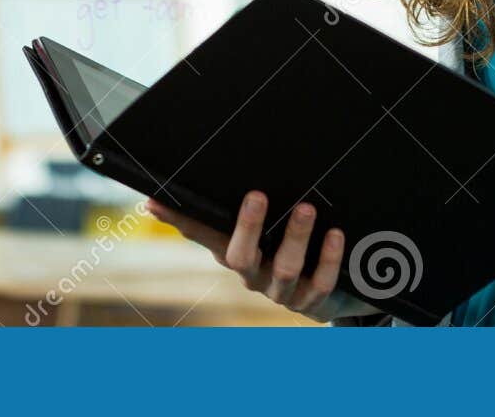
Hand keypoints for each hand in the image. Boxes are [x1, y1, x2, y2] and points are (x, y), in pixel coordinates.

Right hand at [145, 190, 382, 322]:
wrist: (317, 294)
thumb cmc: (274, 251)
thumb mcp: (248, 234)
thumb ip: (214, 216)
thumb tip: (159, 199)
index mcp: (232, 255)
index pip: (201, 236)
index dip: (181, 221)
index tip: (158, 200)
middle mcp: (252, 276)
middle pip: (241, 257)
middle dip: (248, 227)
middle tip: (257, 195)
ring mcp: (281, 291)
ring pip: (285, 268)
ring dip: (296, 238)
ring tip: (307, 209)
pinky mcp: (312, 300)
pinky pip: (319, 283)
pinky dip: (328, 259)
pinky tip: (335, 234)